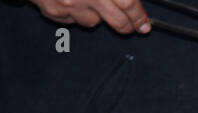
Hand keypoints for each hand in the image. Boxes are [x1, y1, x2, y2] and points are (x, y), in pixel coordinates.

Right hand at [29, 0, 150, 32]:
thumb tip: (129, 0)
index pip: (128, 4)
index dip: (139, 16)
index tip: (145, 24)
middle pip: (117, 22)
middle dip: (128, 26)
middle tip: (132, 25)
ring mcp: (67, 6)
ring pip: (93, 22)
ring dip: (97, 15)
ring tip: (91, 0)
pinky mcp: (52, 11)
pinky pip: (72, 20)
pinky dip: (75, 12)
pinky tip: (72, 0)